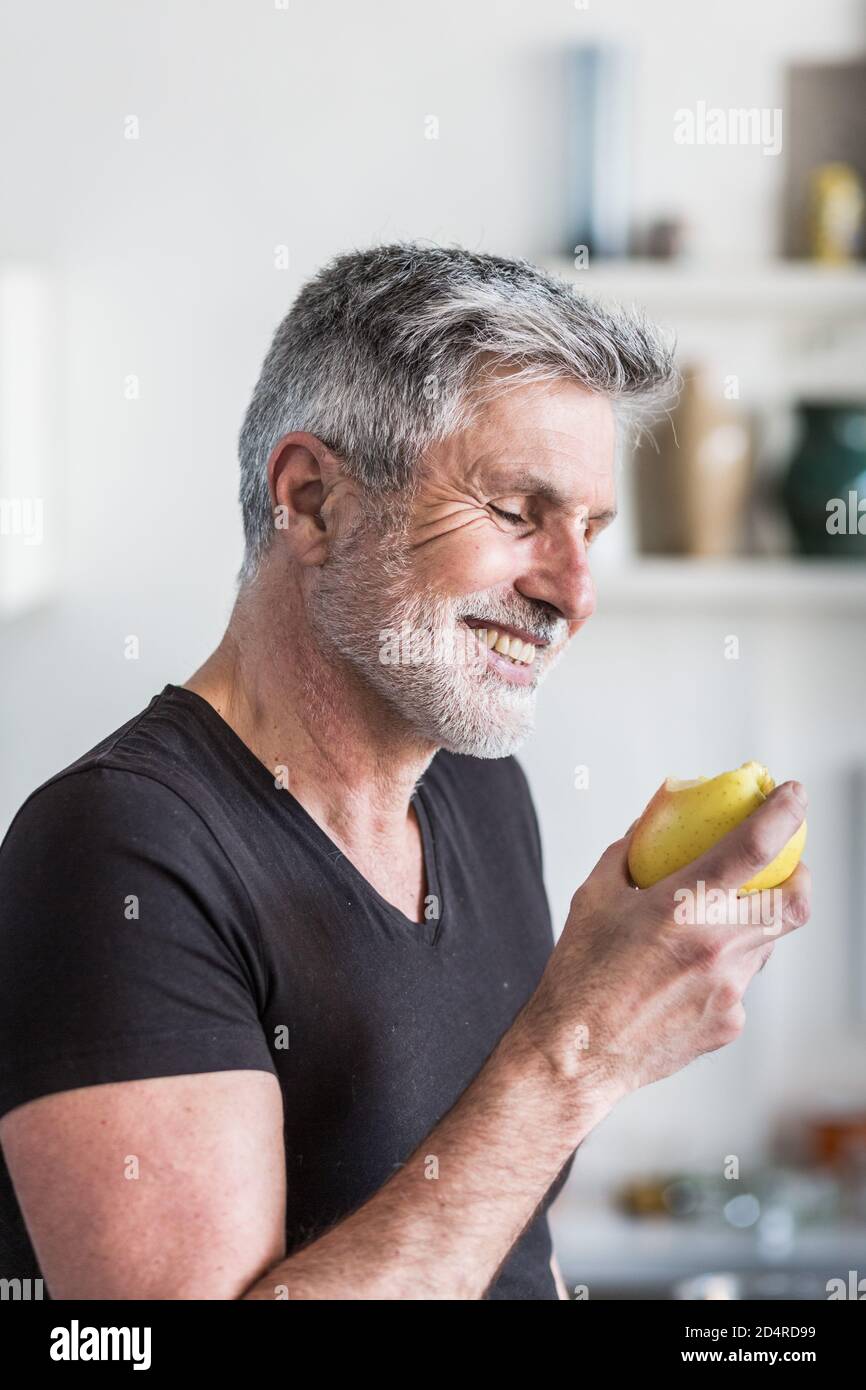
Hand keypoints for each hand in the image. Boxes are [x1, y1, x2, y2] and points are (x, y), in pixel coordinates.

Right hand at [521, 781, 810, 1100]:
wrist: (576, 1054)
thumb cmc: (579, 973)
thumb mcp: (595, 895)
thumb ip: (630, 852)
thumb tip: (652, 823)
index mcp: (683, 906)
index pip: (755, 846)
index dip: (784, 813)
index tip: (793, 794)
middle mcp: (717, 946)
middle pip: (793, 903)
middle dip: (800, 876)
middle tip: (788, 864)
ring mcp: (730, 988)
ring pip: (765, 944)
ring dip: (752, 926)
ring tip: (710, 926)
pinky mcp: (730, 1021)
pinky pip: (740, 982)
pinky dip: (723, 968)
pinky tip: (685, 975)